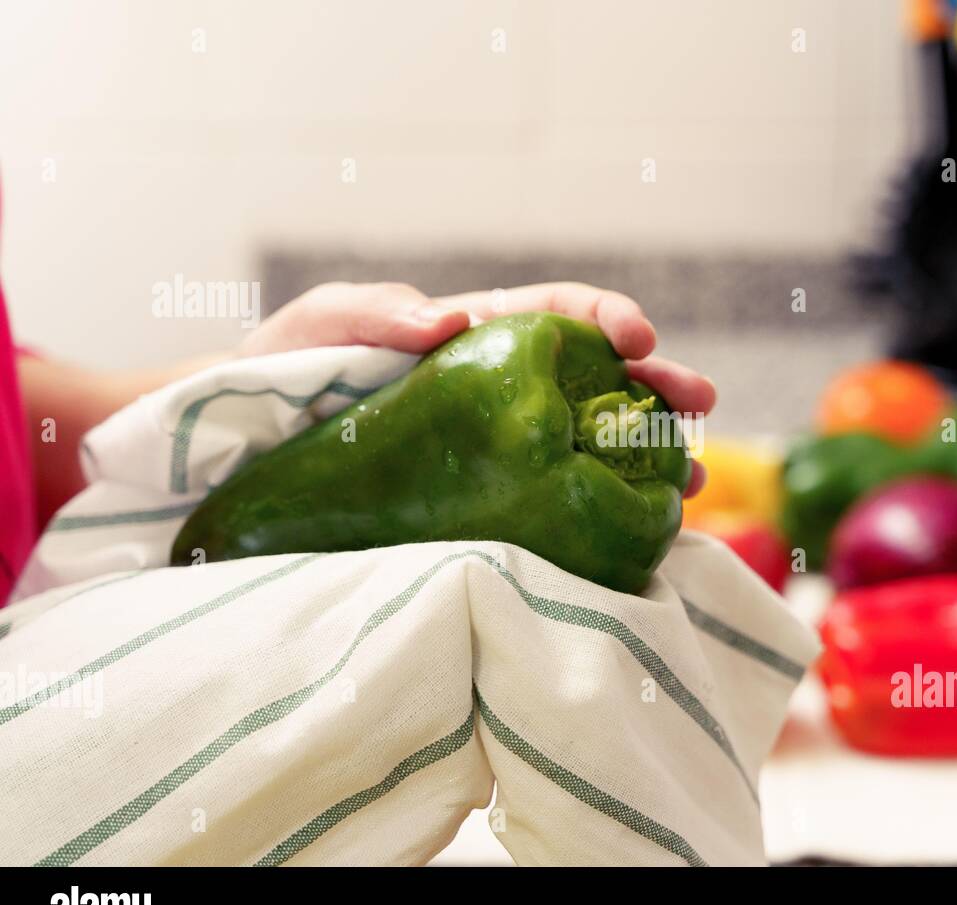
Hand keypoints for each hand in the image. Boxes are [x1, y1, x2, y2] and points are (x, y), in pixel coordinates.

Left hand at [240, 281, 713, 494]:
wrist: (248, 457)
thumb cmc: (282, 374)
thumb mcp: (320, 326)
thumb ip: (375, 311)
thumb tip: (449, 320)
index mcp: (476, 337)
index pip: (560, 316)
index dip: (606, 318)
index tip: (637, 336)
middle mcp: (504, 392)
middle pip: (599, 381)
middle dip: (655, 386)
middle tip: (699, 404)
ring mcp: (503, 449)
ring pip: (593, 445)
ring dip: (649, 457)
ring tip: (692, 480)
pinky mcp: (490, 502)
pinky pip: (560, 500)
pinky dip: (605, 512)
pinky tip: (640, 531)